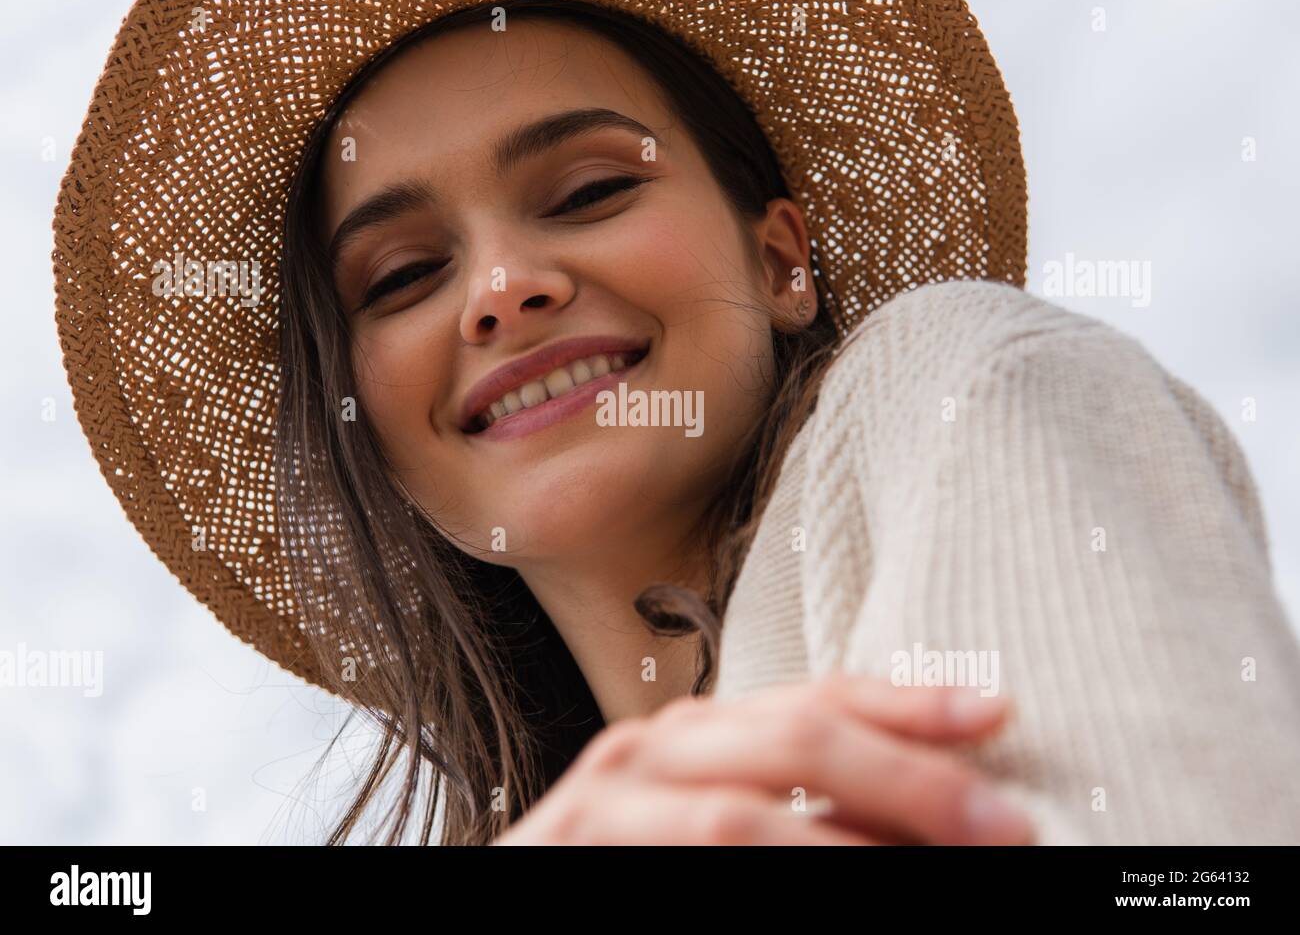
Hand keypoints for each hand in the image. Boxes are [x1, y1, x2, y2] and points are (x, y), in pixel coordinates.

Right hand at [492, 672, 1034, 844]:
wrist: (528, 900)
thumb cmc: (636, 860)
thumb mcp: (726, 825)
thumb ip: (805, 817)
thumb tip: (934, 826)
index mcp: (700, 734)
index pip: (814, 698)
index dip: (907, 701)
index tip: (997, 710)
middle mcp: (654, 752)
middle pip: (795, 740)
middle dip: (908, 778)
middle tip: (1007, 822)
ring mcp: (608, 804)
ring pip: (740, 815)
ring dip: (851, 847)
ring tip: (945, 863)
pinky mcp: (574, 855)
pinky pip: (695, 861)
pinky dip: (782, 876)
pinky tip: (839, 898)